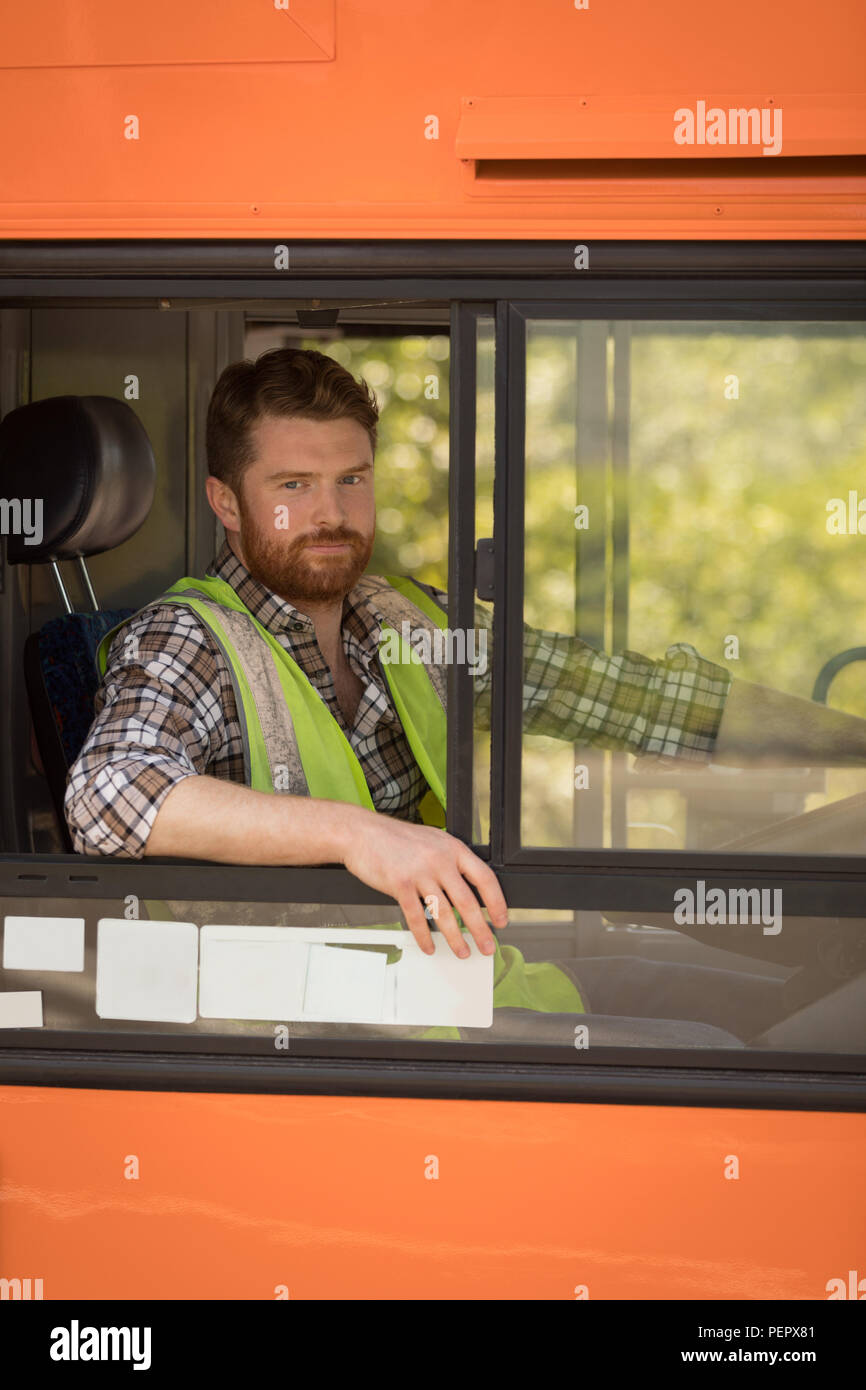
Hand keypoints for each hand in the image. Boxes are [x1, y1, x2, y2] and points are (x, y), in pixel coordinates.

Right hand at [340, 809, 507, 957]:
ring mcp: (420, 872)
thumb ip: (451, 861)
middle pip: (467, 902)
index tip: (501, 919)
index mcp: (453, 849)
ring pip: (444, 913)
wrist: (362, 833)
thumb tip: (469, 888)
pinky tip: (430, 946)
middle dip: (481, 929)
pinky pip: (416, 917)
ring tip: (462, 951)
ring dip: (455, 938)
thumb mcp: (433, 841)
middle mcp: (439, 860)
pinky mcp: (400, 885)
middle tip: (488, 946)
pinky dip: (424, 936)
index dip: (497, 902)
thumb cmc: (396, 839)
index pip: (485, 878)